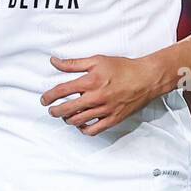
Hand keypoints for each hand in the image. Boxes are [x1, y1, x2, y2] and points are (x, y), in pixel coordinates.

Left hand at [40, 54, 161, 135]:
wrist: (146, 78)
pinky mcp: (113, 119)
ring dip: (67, 119)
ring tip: (66, 115)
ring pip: (78, 121)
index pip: (62, 91)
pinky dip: (83, 129)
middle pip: (66, 109)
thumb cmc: (123, 68)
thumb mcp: (97, 60)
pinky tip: (81, 124)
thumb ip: (73, 63)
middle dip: (55, 111)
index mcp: (91, 81)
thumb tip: (54, 62)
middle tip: (52, 110)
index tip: (44, 99)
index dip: (49, 96)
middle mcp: (96, 97)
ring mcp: (104, 110)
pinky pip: (93, 130)